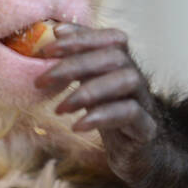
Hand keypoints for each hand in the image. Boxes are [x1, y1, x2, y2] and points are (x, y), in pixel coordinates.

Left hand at [35, 24, 160, 187]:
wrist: (138, 155)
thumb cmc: (108, 114)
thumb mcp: (90, 85)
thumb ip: (77, 60)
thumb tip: (57, 32)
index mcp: (121, 64)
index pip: (109, 38)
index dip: (80, 38)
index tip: (47, 49)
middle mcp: (135, 77)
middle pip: (114, 56)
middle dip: (74, 64)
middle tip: (41, 80)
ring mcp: (143, 101)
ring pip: (127, 80)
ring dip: (88, 91)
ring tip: (59, 109)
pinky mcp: (146, 127)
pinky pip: (131, 113)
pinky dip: (102, 116)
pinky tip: (78, 126)